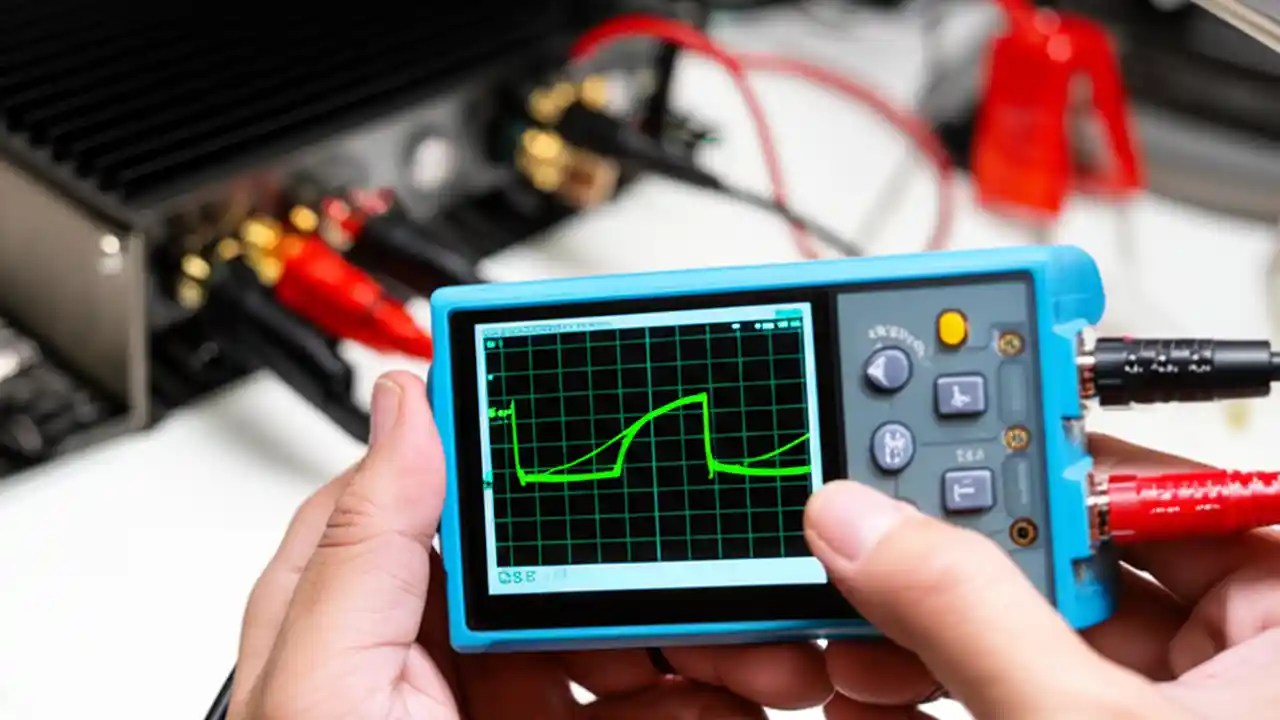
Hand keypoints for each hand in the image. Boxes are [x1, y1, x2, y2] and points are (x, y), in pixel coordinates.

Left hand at [228, 371, 832, 719]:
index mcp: (383, 615)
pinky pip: (676, 705)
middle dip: (660, 558)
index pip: (465, 493)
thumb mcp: (327, 689)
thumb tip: (404, 401)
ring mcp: (532, 712)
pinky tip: (754, 692)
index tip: (617, 417)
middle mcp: (458, 658)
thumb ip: (364, 545)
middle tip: (725, 555)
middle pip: (579, 564)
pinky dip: (725, 696)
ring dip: (712, 628)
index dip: (537, 447)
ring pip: (641, 635)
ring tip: (763, 638)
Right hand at [804, 435, 1279, 718]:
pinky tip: (864, 696)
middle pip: (1064, 562)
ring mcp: (1167, 712)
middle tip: (866, 537)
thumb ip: (971, 617)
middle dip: (943, 563)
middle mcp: (1235, 659)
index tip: (935, 428)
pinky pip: (1013, 700)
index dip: (1028, 451)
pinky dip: (932, 698)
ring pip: (1024, 639)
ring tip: (840, 634)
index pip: (1148, 486)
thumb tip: (865, 522)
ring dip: (916, 638)